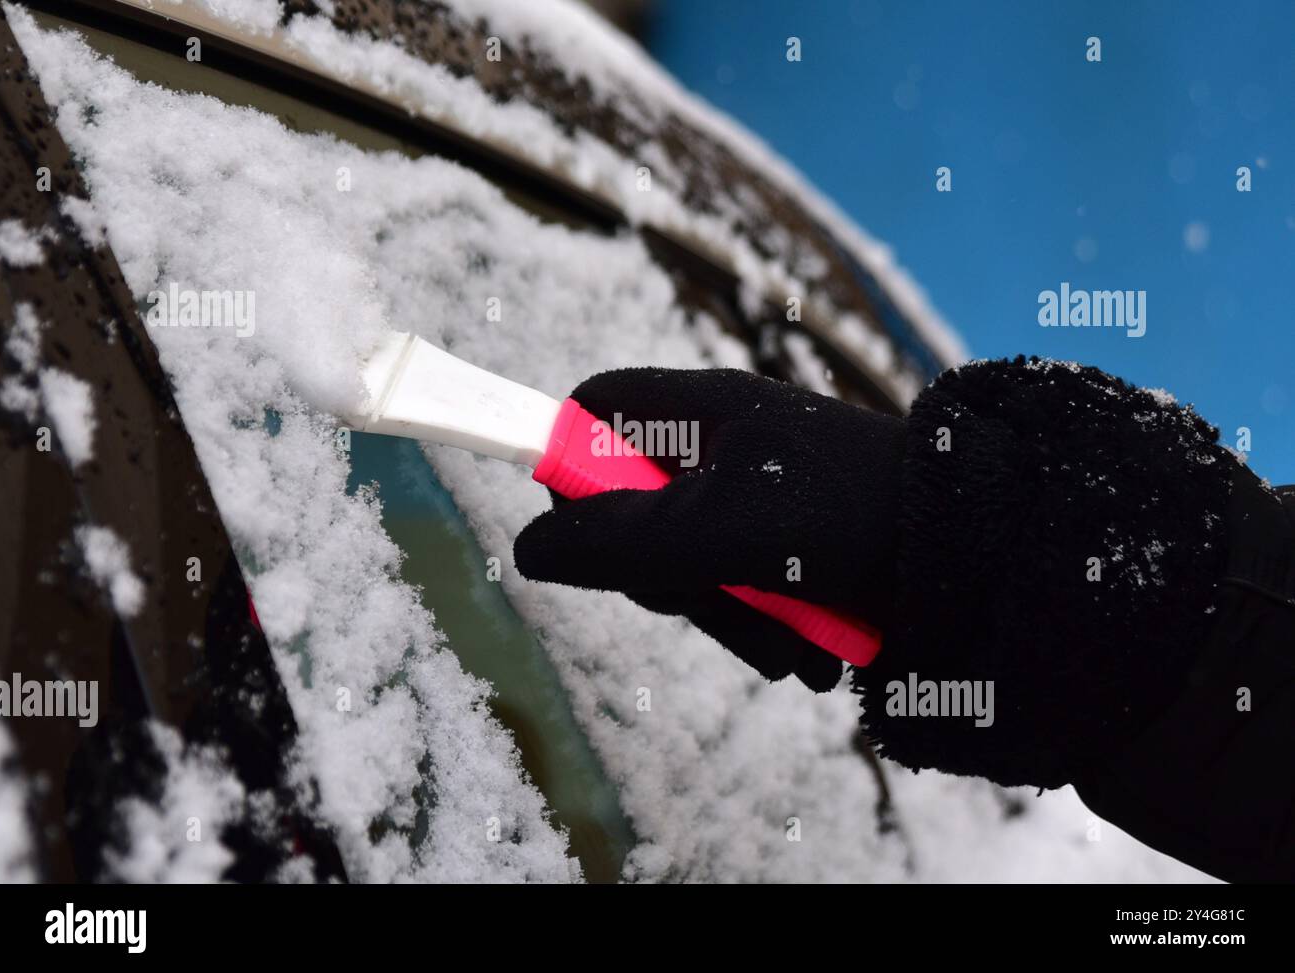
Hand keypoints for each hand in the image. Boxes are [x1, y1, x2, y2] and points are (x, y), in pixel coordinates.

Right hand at [514, 368, 905, 691]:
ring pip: (684, 567)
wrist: (979, 557)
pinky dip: (764, 631)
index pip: (597, 410)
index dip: (570, 462)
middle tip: (707, 595)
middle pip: (629, 509)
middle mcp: (722, 451)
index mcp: (704, 412)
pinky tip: (808, 648)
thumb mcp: (722, 529)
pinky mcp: (786, 553)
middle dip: (664, 576)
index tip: (579, 530)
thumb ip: (618, 540)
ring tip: (785, 641)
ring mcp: (754, 503)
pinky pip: (736, 595)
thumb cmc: (852, 517)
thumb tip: (530, 548)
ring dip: (726, 618)